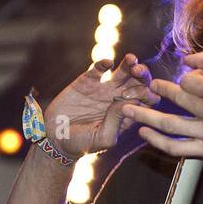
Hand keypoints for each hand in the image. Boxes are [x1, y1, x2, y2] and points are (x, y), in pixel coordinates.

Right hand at [42, 52, 161, 157]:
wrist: (55, 137)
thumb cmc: (82, 144)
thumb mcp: (103, 138)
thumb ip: (116, 122)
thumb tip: (126, 103)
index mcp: (127, 114)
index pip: (146, 100)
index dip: (147, 94)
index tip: (141, 94)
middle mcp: (119, 99)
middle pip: (139, 82)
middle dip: (142, 74)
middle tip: (138, 71)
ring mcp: (104, 89)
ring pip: (123, 71)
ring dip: (129, 64)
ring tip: (130, 59)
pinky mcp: (87, 81)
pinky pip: (99, 67)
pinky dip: (104, 62)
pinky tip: (106, 63)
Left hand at [122, 50, 202, 161]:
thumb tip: (188, 59)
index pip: (190, 81)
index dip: (187, 78)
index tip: (189, 80)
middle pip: (178, 99)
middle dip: (160, 91)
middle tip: (148, 86)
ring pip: (170, 125)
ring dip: (145, 115)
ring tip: (127, 109)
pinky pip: (178, 148)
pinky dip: (157, 142)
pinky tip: (144, 132)